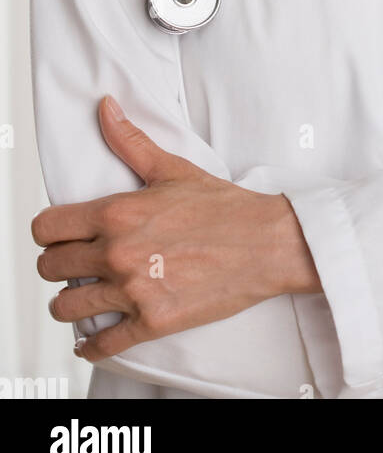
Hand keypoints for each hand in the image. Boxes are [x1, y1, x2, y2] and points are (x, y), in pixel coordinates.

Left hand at [32, 95, 320, 362]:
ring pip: (66, 308)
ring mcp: (133, 290)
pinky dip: (92, 345)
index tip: (59, 235)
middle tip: (74, 264)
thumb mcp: (173, 169)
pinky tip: (92, 339)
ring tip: (82, 297)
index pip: (46, 228)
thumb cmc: (224, 206)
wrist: (266, 243)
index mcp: (117, 213)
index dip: (48, 231)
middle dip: (58, 265)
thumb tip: (105, 107)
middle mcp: (118, 252)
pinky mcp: (152, 321)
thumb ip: (130, 141)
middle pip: (50, 267)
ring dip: (69, 304)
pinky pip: (102, 344)